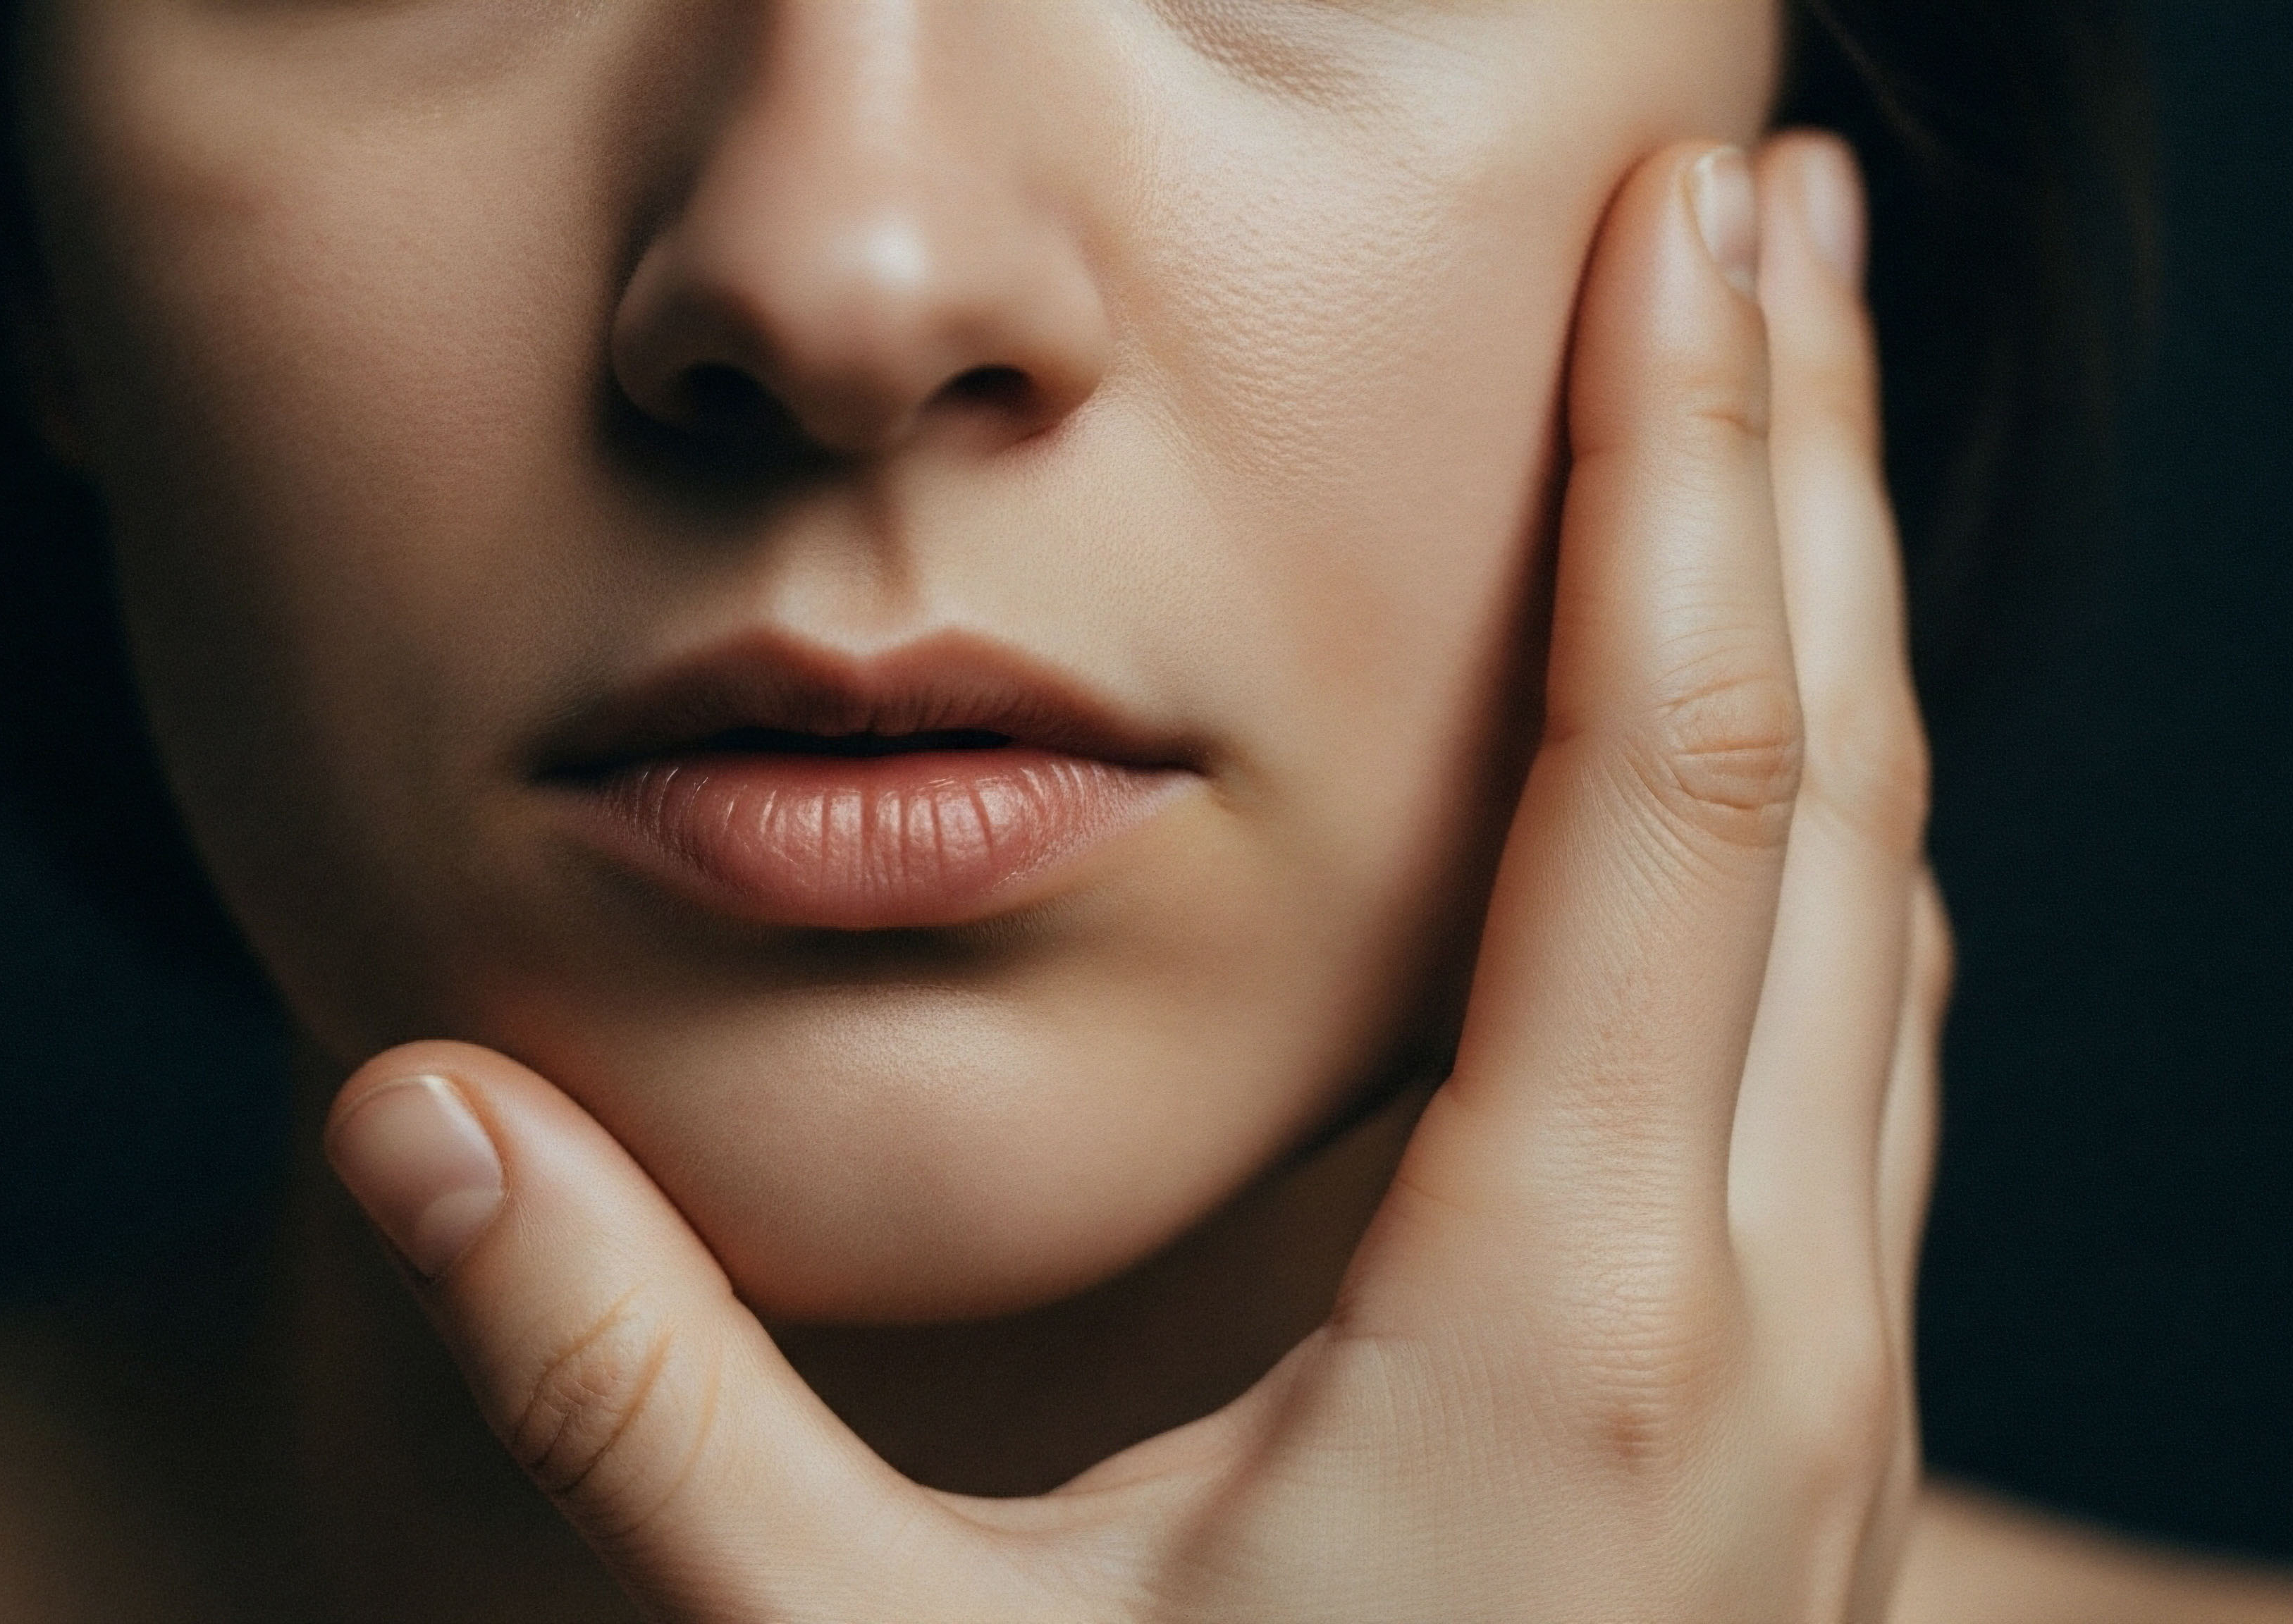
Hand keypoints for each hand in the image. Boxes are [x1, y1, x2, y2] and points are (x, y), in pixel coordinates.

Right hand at [326, 133, 1947, 1622]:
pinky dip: (1822, 824)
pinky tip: (1761, 751)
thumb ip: (643, 1399)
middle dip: (1803, 454)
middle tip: (1767, 202)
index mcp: (1560, 1321)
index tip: (1688, 233)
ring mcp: (1824, 1380)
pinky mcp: (1805, 1425)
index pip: (1680, 773)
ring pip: (1884, 900)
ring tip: (1775, 399)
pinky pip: (1862, 1038)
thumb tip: (408, 1122)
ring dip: (1836, 622)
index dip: (1686, 465)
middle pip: (1837, 776)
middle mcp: (1762, 1319)